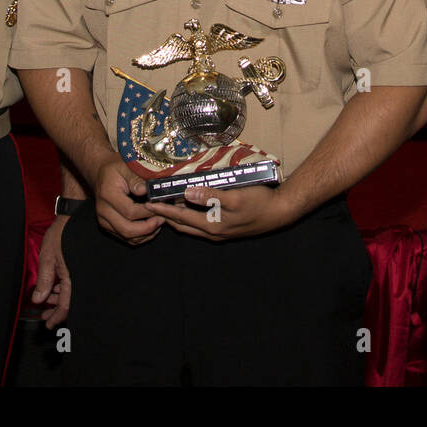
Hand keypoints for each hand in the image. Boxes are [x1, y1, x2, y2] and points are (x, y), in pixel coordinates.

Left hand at [31, 215, 70, 327]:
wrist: (72, 217)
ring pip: (70, 293)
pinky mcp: (78, 267)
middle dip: (56, 310)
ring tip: (46, 300)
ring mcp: (79, 272)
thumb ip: (44, 279)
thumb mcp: (47, 257)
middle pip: (69, 301)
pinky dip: (62, 289)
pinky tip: (53, 288)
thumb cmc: (61, 234)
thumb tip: (39, 299)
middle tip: (44, 315)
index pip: (66, 304)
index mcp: (73, 277)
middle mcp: (79, 277)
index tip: (48, 325)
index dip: (57, 317)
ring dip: (57, 299)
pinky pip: (71, 284)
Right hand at [93, 160, 161, 243]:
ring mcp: (104, 220)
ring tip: (159, 221)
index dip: (148, 212)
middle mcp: (103, 210)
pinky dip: (141, 236)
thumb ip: (136, 178)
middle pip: (127, 229)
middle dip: (148, 227)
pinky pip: (125, 238)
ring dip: (146, 234)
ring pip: (127, 237)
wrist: (100, 173)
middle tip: (163, 218)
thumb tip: (146, 190)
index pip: (130, 211)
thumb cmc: (116, 169)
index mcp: (108, 195)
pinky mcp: (108, 226)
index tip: (161, 206)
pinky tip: (151, 226)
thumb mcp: (126, 166)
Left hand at [148, 184, 294, 240]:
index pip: (180, 218)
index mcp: (211, 226)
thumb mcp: (234, 196)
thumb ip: (210, 195)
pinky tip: (190, 206)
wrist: (279, 212)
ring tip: (166, 205)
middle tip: (151, 205)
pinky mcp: (226, 227)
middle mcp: (212, 232)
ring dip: (177, 217)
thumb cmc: (258, 202)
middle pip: (182, 225)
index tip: (147, 203)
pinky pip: (200, 223)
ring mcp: (219, 232)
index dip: (163, 210)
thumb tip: (186, 193)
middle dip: (166, 216)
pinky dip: (190, 216)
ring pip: (191, 225)